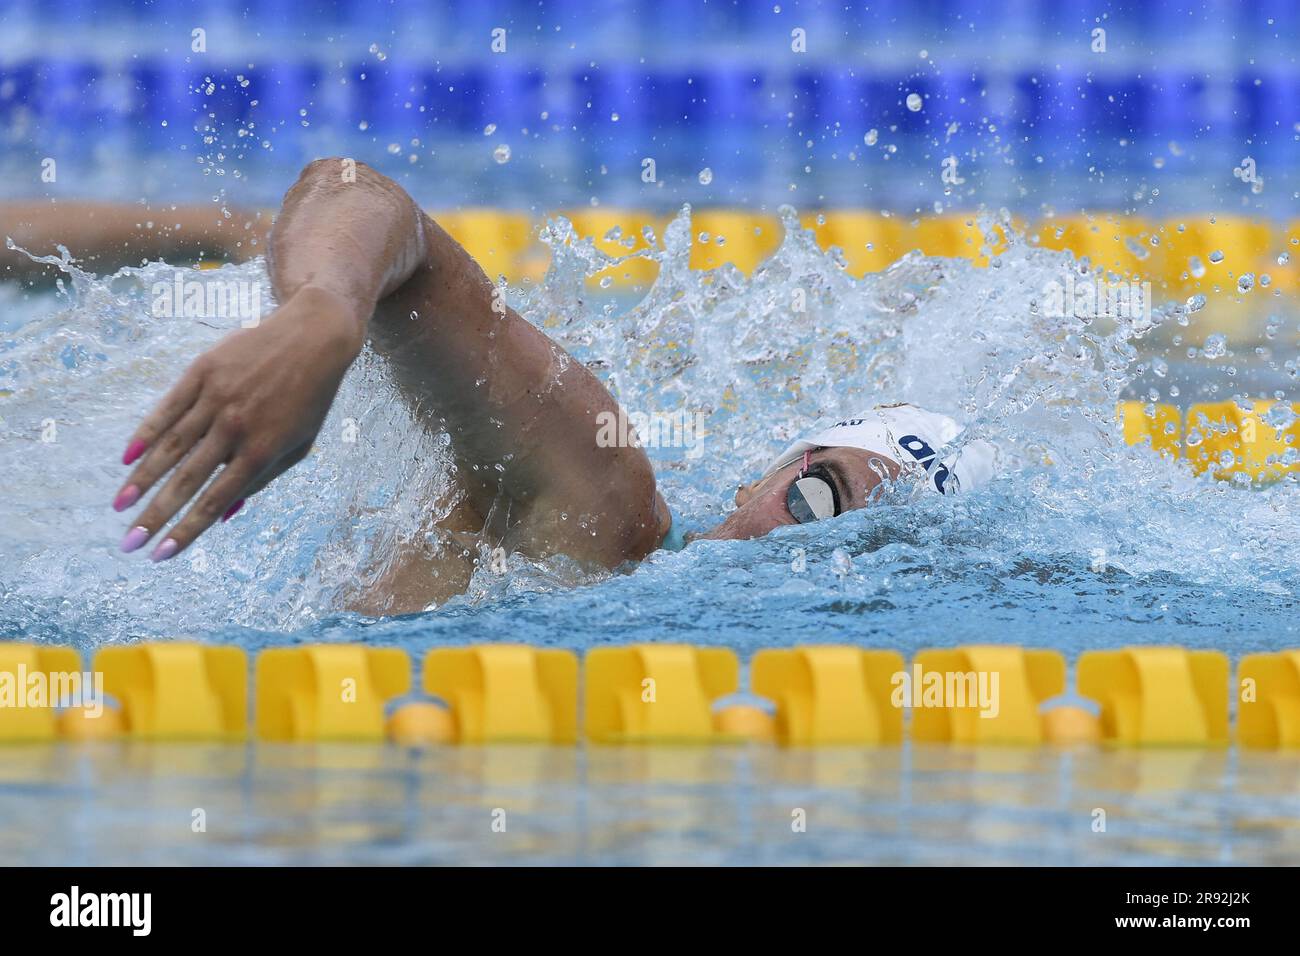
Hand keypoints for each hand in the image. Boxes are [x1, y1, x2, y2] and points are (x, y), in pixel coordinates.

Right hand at [113, 285, 362, 560]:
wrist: (314, 337)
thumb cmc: (309, 399)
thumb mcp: (298, 444)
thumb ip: (261, 479)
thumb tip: (224, 515)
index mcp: (262, 450)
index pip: (215, 500)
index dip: (187, 530)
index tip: (160, 554)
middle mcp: (235, 427)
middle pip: (186, 480)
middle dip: (155, 515)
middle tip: (128, 543)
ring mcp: (216, 398)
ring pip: (170, 446)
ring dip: (142, 480)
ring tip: (120, 506)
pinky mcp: (202, 372)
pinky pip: (167, 409)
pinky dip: (145, 434)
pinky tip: (127, 459)